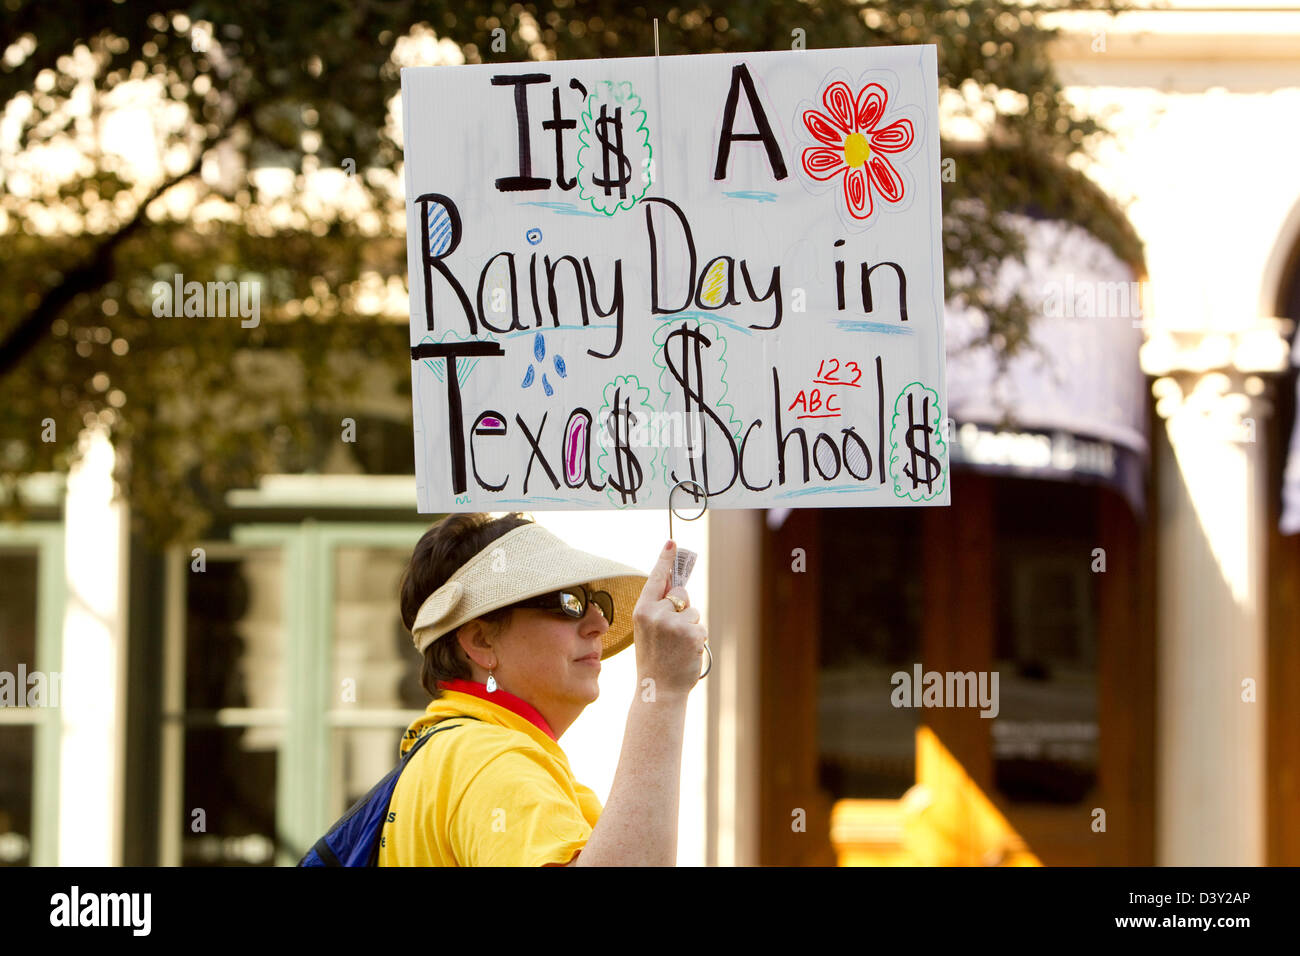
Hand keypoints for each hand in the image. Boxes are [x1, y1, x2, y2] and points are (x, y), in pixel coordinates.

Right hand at [631, 541, 707, 695]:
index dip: (665, 559)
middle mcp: (656, 613)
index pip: (655, 578)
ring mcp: (674, 623)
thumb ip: (657, 608)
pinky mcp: (691, 633)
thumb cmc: (654, 659)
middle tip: (671, 633)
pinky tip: (685, 652)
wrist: (658, 690)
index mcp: (642, 610)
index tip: (673, 542)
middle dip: (682, 608)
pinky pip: (700, 626)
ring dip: (690, 626)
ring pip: (693, 611)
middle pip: (681, 594)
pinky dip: (697, 638)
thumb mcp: (646, 630)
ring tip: (677, 647)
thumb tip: (675, 586)